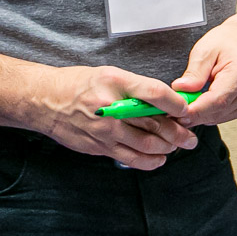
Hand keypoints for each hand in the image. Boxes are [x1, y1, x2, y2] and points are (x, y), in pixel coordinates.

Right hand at [33, 65, 197, 168]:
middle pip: (154, 123)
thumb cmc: (79, 85)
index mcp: (116, 82)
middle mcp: (111, 108)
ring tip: (180, 146)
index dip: (176, 103)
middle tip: (192, 136)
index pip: (154, 93)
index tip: (187, 109)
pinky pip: (130, 158)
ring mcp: (104, 130)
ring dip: (168, 147)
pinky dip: (149, 160)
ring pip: (146, 144)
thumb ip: (137, 88)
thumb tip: (166, 103)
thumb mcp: (110, 75)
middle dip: (179, 132)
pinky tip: (159, 158)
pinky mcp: (99, 147)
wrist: (45, 101)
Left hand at [174, 16, 236, 126]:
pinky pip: (226, 116)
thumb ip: (194, 73)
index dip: (196, 110)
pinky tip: (203, 102)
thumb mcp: (205, 49)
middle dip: (195, 113)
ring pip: (221, 117)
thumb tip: (181, 90)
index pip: (218, 99)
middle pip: (219, 111)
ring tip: (189, 102)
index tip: (178, 114)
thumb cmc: (227, 41)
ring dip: (202, 114)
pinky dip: (211, 113)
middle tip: (175, 111)